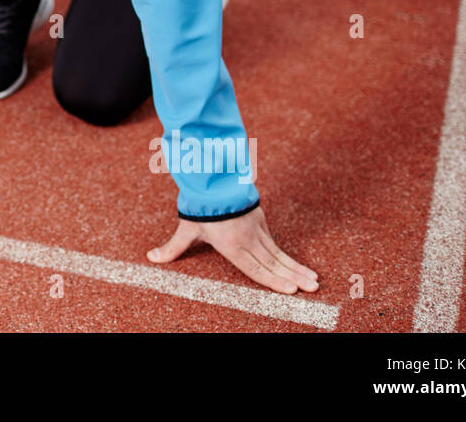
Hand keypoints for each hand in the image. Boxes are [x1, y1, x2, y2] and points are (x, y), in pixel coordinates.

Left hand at [147, 205, 317, 293]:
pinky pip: (276, 243)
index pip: (255, 268)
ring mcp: (256, 228)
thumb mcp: (187, 227)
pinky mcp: (260, 220)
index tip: (291, 290)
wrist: (213, 175)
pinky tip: (302, 267)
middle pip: (273, 263)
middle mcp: (248, 239)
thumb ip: (173, 247)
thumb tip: (151, 258)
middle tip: (314, 288)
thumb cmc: (200, 205)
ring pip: (279, 253)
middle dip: (294, 276)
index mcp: (231, 244)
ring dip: (297, 267)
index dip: (273, 281)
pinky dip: (289, 256)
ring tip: (314, 281)